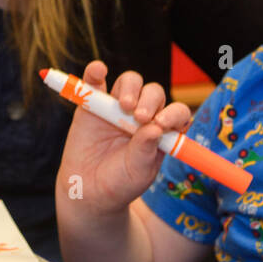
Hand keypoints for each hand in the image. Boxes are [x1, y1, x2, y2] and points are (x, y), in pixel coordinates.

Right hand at [57, 61, 192, 217]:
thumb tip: (155, 128)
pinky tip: (98, 71)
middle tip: (140, 117)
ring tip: (125, 106)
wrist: (87, 190)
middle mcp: (142, 115)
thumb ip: (145, 150)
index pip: (175, 113)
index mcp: (161, 131)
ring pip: (130, 82)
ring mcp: (117, 107)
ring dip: (131, 88)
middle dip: (150, 101)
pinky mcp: (93, 103)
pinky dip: (96, 72)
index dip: (172, 114)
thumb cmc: (119, 182)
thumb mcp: (138, 172)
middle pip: (153, 93)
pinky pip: (95, 81)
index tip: (160, 124)